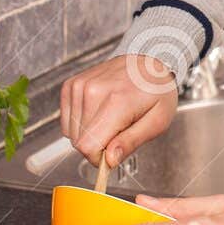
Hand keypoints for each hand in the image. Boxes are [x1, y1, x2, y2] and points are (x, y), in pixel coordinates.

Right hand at [59, 54, 176, 167]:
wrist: (147, 64)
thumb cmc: (156, 91)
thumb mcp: (157, 121)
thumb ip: (131, 142)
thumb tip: (109, 160)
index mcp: (116, 102)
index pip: (87, 146)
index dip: (99, 158)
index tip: (112, 154)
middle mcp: (93, 91)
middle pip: (79, 141)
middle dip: (97, 145)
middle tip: (118, 131)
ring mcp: (79, 86)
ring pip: (71, 132)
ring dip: (89, 133)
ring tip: (111, 118)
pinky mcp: (71, 85)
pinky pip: (66, 120)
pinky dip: (81, 122)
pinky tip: (99, 112)